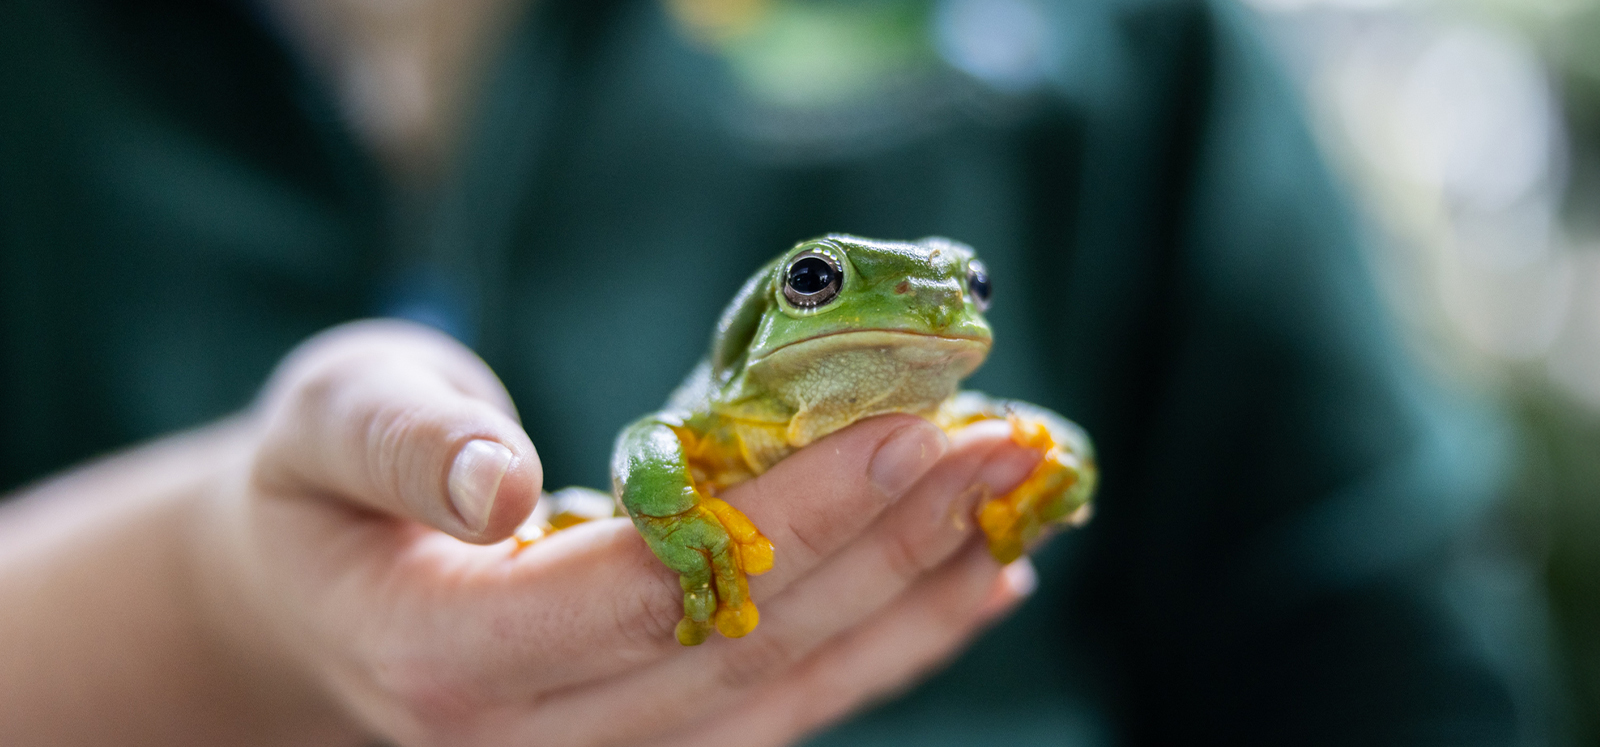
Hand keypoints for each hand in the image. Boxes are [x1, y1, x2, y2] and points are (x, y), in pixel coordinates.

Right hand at [197, 320, 1046, 745]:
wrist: (318, 596)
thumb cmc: (324, 489)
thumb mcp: (327, 423)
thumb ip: (398, 445)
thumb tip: (494, 482)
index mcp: (439, 655)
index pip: (642, 591)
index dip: (785, 515)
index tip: (906, 429)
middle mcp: (527, 741)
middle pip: (740, 647)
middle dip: (883, 541)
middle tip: (1000, 441)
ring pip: (786, 696)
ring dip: (914, 600)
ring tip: (1017, 507)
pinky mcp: (654, 746)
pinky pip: (789, 707)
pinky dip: (890, 645)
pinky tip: (974, 579)